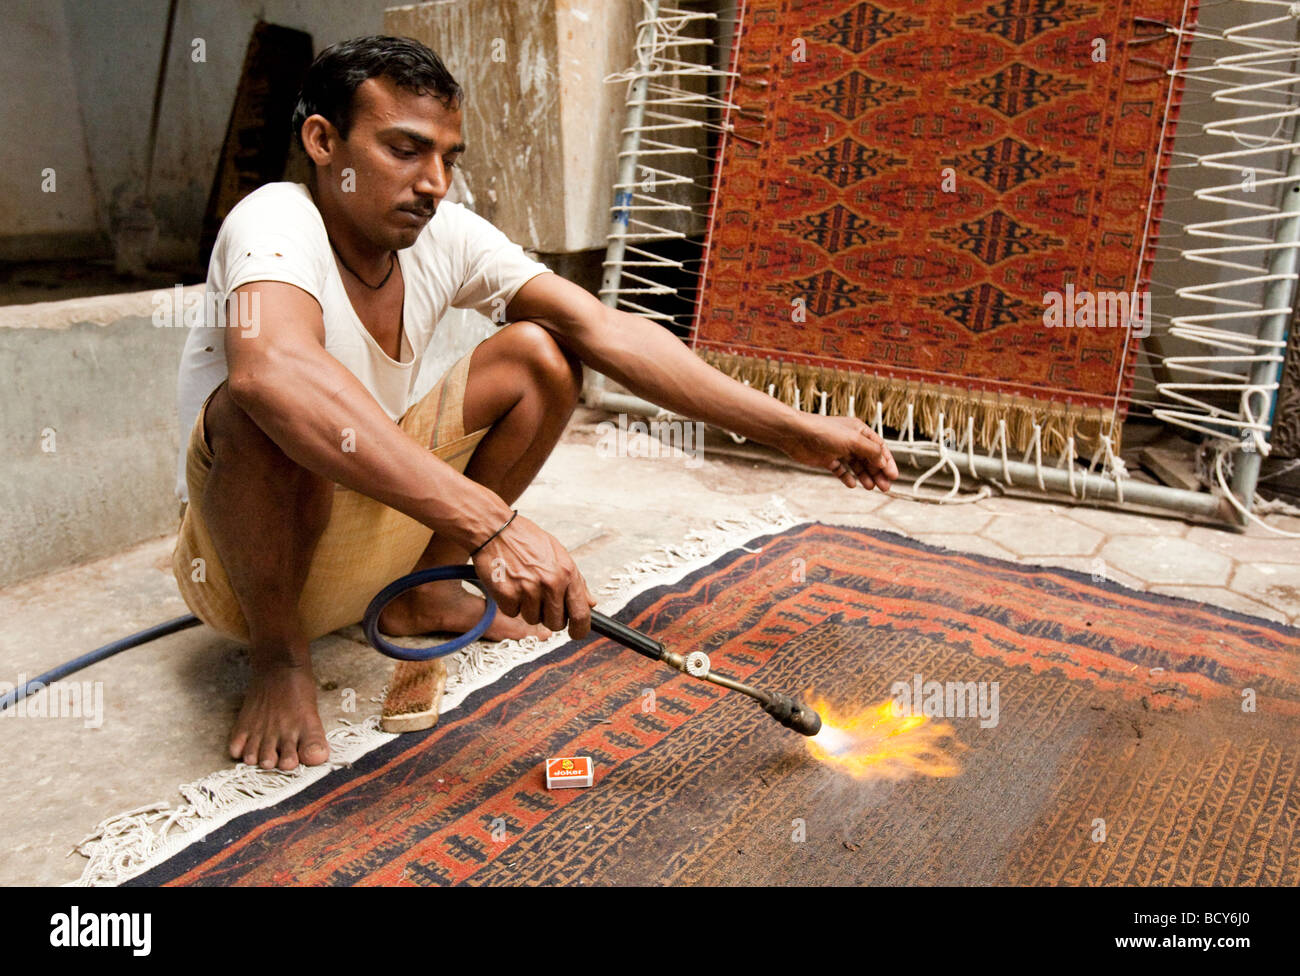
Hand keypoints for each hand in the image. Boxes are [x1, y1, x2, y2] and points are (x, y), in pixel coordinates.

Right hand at [470, 513, 596, 637]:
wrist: (495, 529)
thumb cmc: (527, 539)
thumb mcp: (559, 554)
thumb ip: (576, 581)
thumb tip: (590, 603)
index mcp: (567, 573)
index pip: (581, 613)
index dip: (580, 629)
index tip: (576, 633)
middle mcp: (550, 583)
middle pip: (556, 623)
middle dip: (549, 617)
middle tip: (540, 600)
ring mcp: (528, 590)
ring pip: (533, 619)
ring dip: (528, 608)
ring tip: (523, 585)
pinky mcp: (507, 595)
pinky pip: (513, 613)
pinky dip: (510, 603)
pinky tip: (510, 584)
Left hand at [779, 415, 898, 491]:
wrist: (797, 435)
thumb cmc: (825, 433)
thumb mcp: (854, 441)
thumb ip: (871, 451)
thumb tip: (884, 462)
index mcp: (860, 431)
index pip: (879, 448)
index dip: (887, 462)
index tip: (894, 476)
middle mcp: (851, 440)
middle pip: (869, 459)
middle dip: (878, 473)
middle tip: (885, 488)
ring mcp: (839, 450)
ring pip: (856, 466)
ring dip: (865, 476)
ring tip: (870, 487)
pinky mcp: (827, 459)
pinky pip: (841, 470)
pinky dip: (847, 477)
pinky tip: (852, 484)